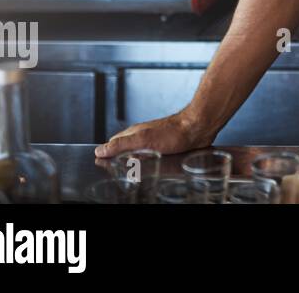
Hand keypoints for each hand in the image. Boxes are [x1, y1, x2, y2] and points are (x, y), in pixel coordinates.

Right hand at [94, 110, 214, 158]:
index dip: (108, 155)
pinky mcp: (166, 148)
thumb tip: (100, 150)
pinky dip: (151, 164)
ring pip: (140, 157)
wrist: (198, 129)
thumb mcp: (143, 139)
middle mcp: (143, 137)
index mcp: (134, 133)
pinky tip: (154, 168)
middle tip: (128, 169)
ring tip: (142, 169)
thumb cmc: (174, 132)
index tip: (105, 166)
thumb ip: (122, 144)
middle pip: (125, 152)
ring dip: (139, 164)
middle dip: (124, 162)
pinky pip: (153, 159)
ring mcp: (154, 142)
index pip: (113, 145)